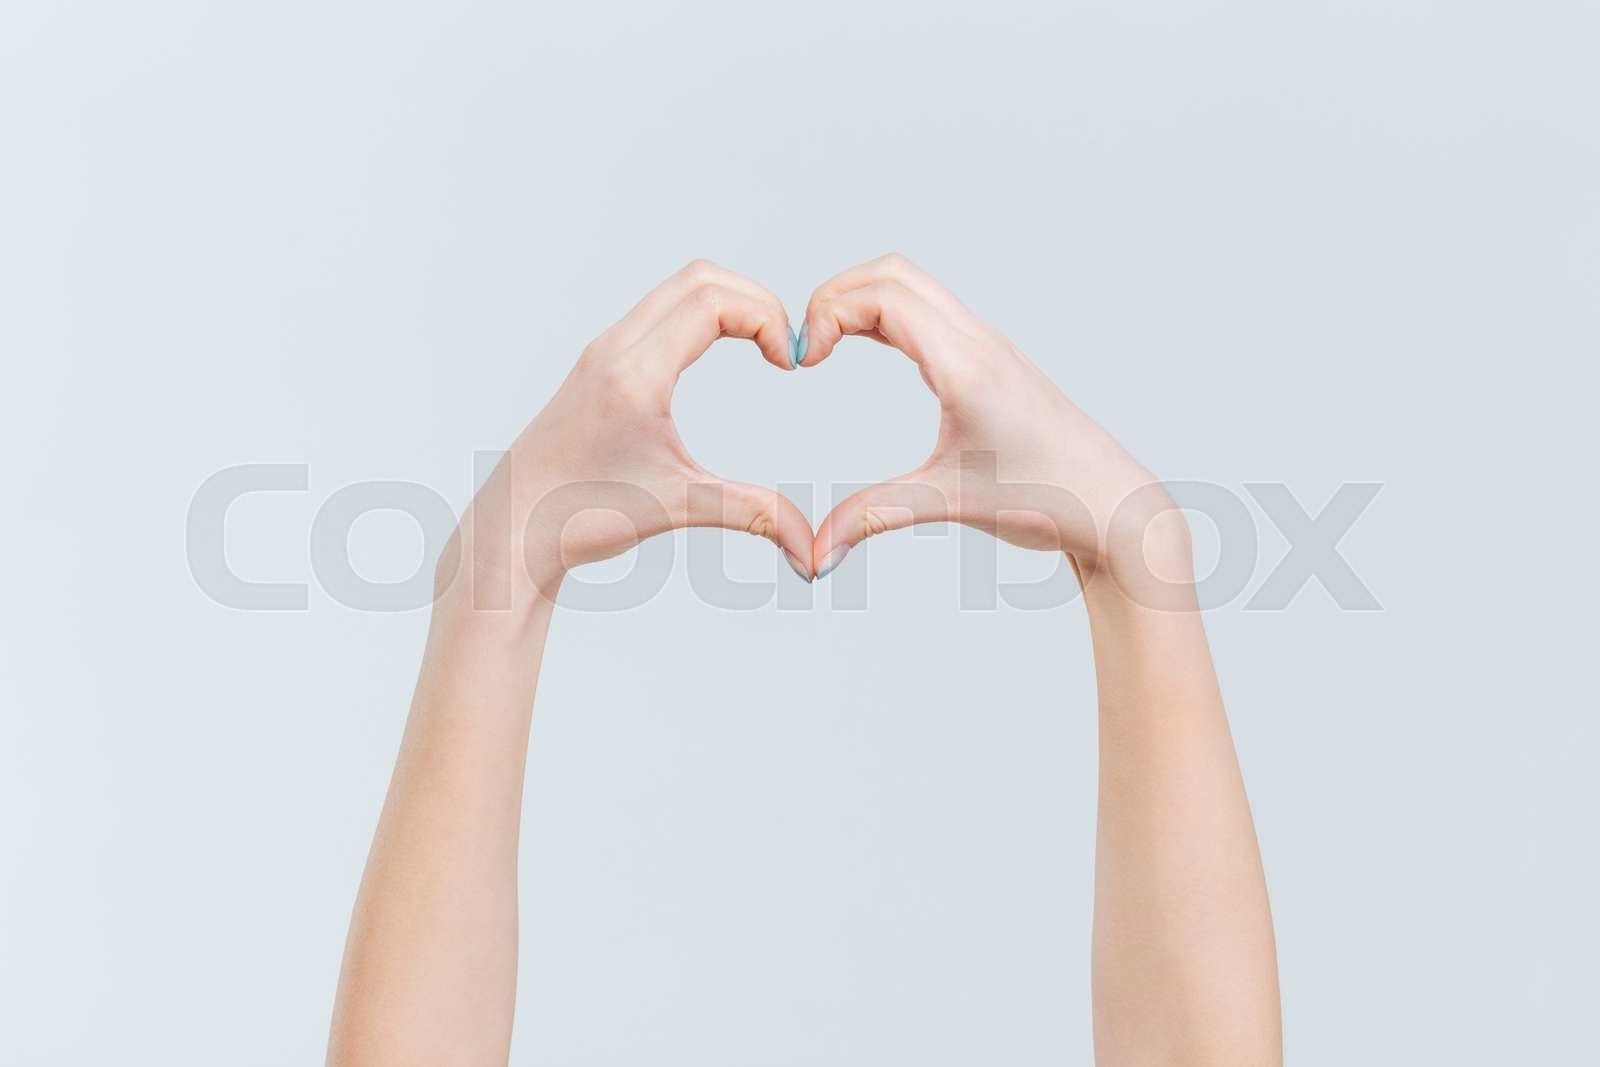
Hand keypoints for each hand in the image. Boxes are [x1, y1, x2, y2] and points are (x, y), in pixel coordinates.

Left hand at [444, 261, 815, 608]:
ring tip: (763, 349)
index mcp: (635, 375)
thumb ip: (753, 515)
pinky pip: (661, 310)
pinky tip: (721, 353)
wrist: (513, 525)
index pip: (713, 302)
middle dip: (757, 302)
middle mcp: (616, 349)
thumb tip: (811, 554)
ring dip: (729, 304)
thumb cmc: (581, 518)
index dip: (767, 319)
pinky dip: (703, 314)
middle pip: (701, 279)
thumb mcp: (679, 507)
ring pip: (679, 288)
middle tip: (784, 349)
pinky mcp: (601, 361)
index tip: (788, 365)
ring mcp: (605, 350)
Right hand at [801, 254, 1188, 592]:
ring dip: (858, 300)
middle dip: (833, 296)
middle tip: (803, 348)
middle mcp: (978, 342)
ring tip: (823, 348)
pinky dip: (883, 314)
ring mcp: (987, 346)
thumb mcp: (949, 502)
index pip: (883, 296)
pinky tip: (862, 348)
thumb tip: (814, 557)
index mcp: (966, 365)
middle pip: (891, 273)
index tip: (802, 364)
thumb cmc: (1047, 499)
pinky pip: (928, 311)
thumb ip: (874, 518)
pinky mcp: (990, 360)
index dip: (827, 314)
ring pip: (911, 285)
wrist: (1113, 505)